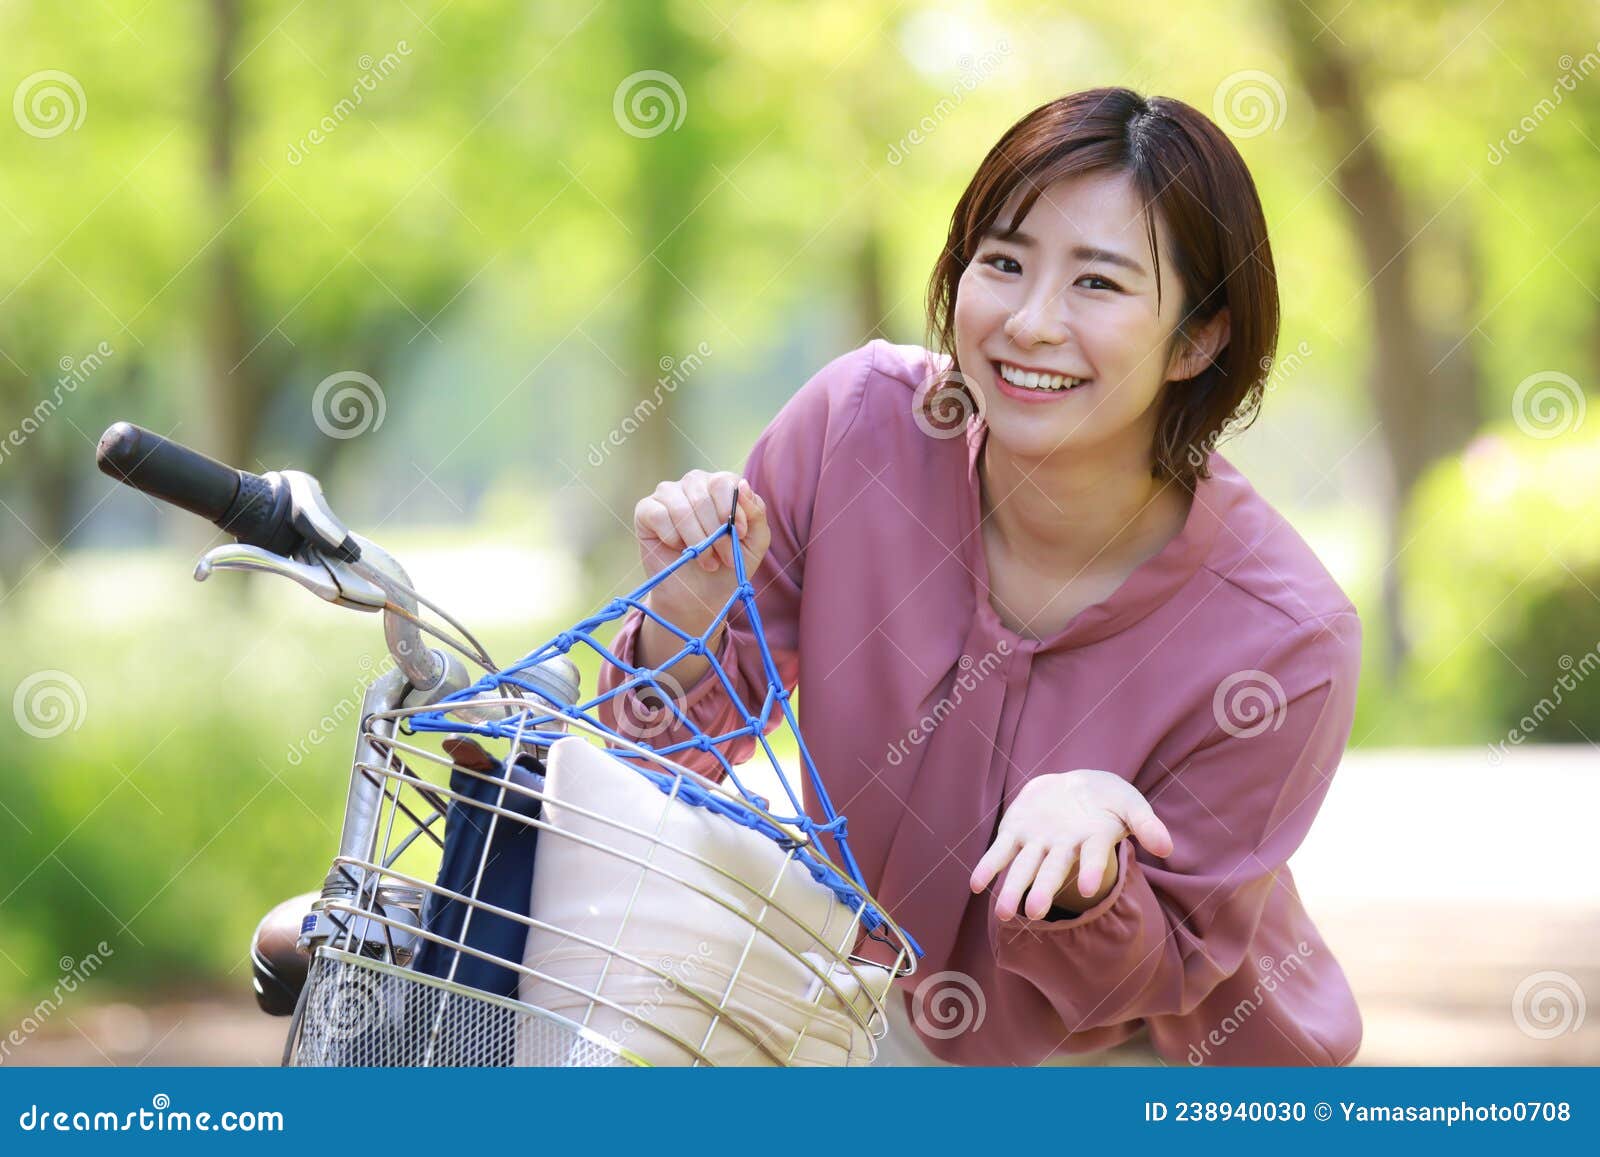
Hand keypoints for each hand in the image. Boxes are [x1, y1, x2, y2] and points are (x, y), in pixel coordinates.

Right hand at [633, 470, 770, 623]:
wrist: (701, 596)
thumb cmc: (729, 564)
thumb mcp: (755, 541)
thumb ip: (756, 512)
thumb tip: (743, 485)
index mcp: (720, 485)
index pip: (724, 482)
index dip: (732, 510)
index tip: (739, 535)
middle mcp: (693, 483)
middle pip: (703, 496)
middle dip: (716, 533)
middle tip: (723, 558)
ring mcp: (668, 494)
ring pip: (682, 508)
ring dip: (697, 541)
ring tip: (707, 561)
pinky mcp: (646, 510)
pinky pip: (659, 516)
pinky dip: (673, 538)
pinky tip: (679, 550)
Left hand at [970, 769, 1173, 921]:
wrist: (1076, 785)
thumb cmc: (1107, 799)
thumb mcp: (1130, 803)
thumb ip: (1146, 823)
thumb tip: (1167, 848)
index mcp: (1092, 840)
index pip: (1094, 857)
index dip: (1091, 871)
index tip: (1087, 889)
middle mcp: (1064, 847)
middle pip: (1054, 871)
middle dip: (1045, 890)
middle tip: (1036, 913)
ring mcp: (1038, 841)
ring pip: (1024, 868)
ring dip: (1013, 889)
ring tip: (1002, 914)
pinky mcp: (1016, 831)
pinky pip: (1000, 852)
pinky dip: (988, 867)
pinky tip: (976, 884)